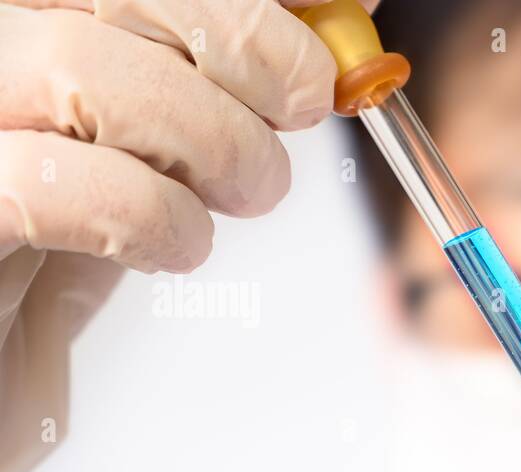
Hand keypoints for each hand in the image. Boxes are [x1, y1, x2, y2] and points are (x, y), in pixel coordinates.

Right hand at [0, 0, 366, 471]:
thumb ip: (215, 74)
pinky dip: (153, 216)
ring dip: (213, 138)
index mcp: (28, 15)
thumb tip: (341, 11)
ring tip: (248, 191)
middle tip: (301, 108)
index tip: (326, 28)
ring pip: (85, 69)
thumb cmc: (53, 249)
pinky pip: (54, 188)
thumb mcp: (142, 144)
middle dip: (243, 42)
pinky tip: (175, 244)